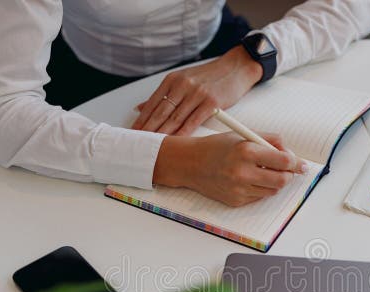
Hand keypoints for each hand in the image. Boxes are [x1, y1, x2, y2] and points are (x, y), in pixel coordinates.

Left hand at [132, 45, 261, 134]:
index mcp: (173, 79)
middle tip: (139, 142)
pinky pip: (193, 121)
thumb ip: (164, 94)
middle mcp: (183, 85)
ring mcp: (197, 94)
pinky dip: (183, 133)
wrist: (236, 68)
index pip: (153, 103)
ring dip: (163, 133)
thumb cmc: (210, 77)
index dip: (142, 119)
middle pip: (161, 112)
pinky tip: (176, 142)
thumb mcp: (184, 79)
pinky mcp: (211, 103)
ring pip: (175, 118)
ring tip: (153, 145)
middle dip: (148, 129)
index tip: (133, 132)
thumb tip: (141, 107)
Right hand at [153, 132, 307, 206]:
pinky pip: (258, 197)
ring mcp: (239, 189)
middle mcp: (243, 172)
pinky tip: (248, 179)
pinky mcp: (235, 201)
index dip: (296, 164)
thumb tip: (290, 154)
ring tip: (264, 171)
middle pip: (282, 180)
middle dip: (288, 175)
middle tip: (287, 170)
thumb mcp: (243, 135)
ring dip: (274, 182)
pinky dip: (260, 188)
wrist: (190, 163)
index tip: (302, 165)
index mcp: (246, 151)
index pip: (283, 161)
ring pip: (272, 190)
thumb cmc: (218, 147)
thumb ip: (269, 141)